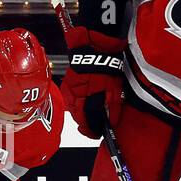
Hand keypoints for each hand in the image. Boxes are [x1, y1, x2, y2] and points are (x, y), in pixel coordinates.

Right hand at [63, 24, 125, 138]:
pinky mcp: (66, 85)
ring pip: (75, 110)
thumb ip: (111, 110)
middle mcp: (72, 100)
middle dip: (88, 122)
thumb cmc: (106, 68)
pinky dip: (79, 102)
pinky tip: (87, 97)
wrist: (95, 48)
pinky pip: (71, 100)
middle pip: (79, 119)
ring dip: (83, 112)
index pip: (86, 125)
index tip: (98, 132)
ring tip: (93, 107)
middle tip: (97, 121)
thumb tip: (109, 124)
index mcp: (84, 103)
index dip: (93, 131)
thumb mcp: (114, 91)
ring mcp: (67, 92)